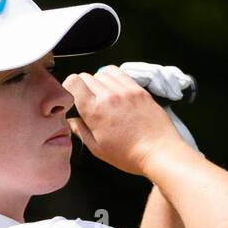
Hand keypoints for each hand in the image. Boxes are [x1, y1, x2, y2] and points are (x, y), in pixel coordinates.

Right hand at [62, 65, 185, 175]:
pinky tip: (114, 90)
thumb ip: (81, 131)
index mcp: (95, 111)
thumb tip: (72, 121)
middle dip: (82, 87)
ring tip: (102, 96)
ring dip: (98, 81)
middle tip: (87, 100)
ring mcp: (125, 90)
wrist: (158, 151)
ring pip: (102, 73)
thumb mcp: (98, 149)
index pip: (73, 82)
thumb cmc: (130, 155)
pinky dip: (112, 78)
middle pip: (86, 77)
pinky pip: (120, 73)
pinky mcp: (138, 89)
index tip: (71, 96)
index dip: (68, 87)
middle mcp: (109, 96)